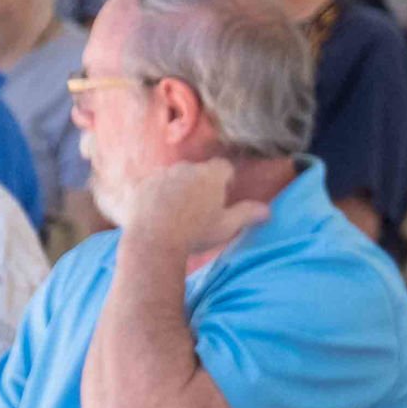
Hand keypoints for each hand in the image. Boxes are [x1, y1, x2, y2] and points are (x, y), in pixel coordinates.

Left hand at [112, 153, 269, 264]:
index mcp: (210, 175)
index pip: (224, 167)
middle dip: (200, 184)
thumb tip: (266, 210)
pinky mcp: (140, 184)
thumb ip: (247, 214)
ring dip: (177, 189)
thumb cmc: (195, 234)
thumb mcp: (227, 227)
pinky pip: (151, 186)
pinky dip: (155, 196)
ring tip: (176, 214)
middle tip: (200, 209)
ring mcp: (160, 174)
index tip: (223, 197)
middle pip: (197, 170)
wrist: (152, 240)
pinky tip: (156, 215)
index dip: (226, 180)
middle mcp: (185, 168)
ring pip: (174, 177)